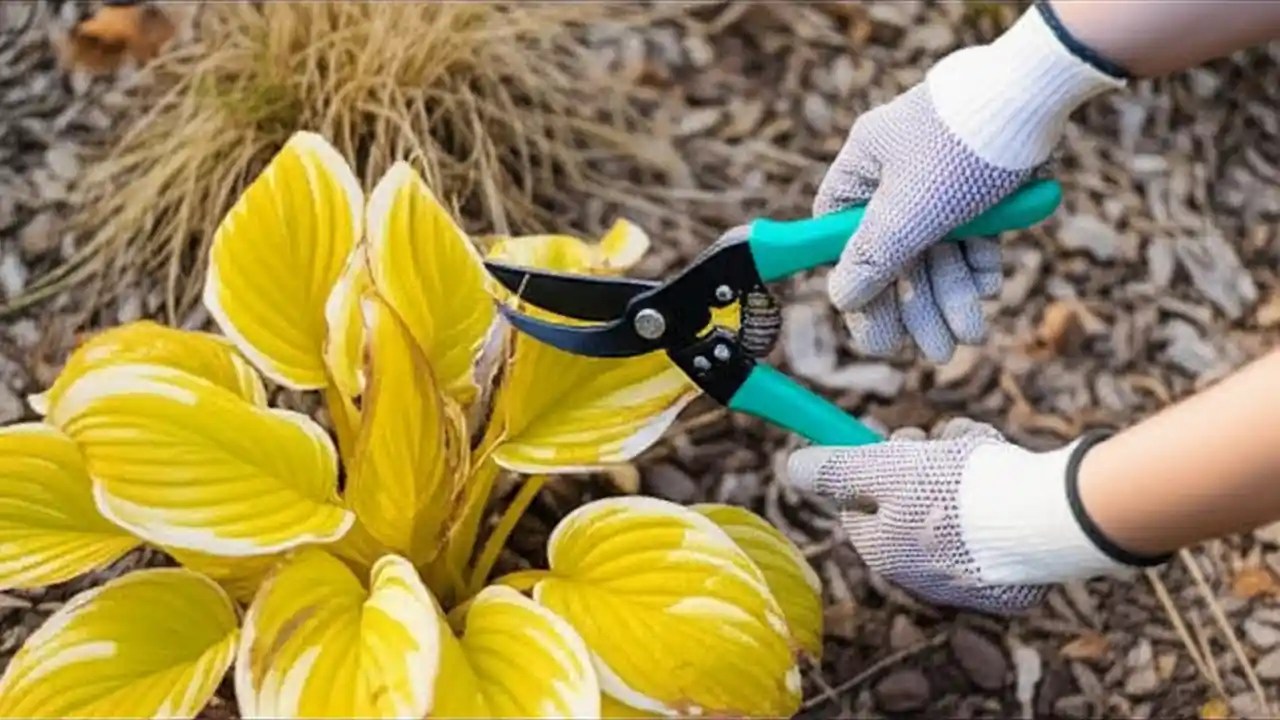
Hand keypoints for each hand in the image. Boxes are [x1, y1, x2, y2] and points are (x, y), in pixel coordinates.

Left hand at [785, 419, 1140, 615]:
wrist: (1047, 518)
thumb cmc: (953, 492)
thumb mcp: (881, 468)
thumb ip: (835, 469)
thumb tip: (792, 469)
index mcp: (885, 555)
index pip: (857, 507)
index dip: (870, 467)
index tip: (891, 443)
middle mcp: (923, 575)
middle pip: (905, 501)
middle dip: (919, 461)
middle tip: (934, 440)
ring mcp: (971, 575)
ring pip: (951, 499)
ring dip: (959, 460)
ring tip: (977, 447)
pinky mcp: (1014, 569)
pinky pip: (993, 517)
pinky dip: (997, 484)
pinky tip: (1006, 464)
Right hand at [818, 5, 1122, 361]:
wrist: (1036, 94)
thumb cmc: (960, 147)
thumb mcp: (907, 213)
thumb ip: (872, 260)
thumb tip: (841, 298)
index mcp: (863, 169)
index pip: (839, 239)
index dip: (857, 288)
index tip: (874, 331)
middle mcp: (896, 173)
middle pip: (897, 254)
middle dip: (920, 306)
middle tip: (938, 352)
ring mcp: (941, 177)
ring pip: (939, 250)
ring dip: (954, 295)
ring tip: (972, 335)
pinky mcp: (982, 181)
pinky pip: (972, 234)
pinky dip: (979, 263)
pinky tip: (990, 287)